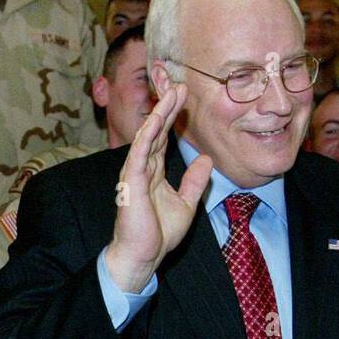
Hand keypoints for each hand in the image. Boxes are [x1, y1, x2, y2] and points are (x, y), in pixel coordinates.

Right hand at [103, 84, 212, 293]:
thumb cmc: (158, 234)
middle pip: (156, 129)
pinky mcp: (131, 181)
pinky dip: (148, 133)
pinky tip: (157, 118)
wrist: (142, 256)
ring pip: (148, 135)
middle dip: (166, 105)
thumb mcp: (186, 204)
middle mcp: (143, 167)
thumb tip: (207, 160)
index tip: (184, 95)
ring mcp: (135, 172)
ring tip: (171, 91)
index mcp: (154, 172)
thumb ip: (194, 181)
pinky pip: (140, 152)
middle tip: (179, 82)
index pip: (163, 137)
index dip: (173, 115)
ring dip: (159, 112)